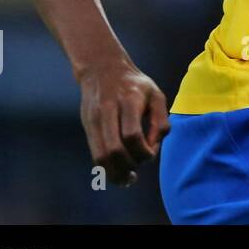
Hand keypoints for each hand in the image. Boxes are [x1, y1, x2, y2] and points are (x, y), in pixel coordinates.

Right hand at [77, 57, 169, 186]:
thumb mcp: (156, 95)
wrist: (102, 68)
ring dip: (114, 173)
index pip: (132, 135)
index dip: (143, 151)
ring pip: (100, 156)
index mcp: (129, 100)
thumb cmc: (136, 85)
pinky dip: (106, 168)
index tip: (151, 153)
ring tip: (126, 179)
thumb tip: (153, 146)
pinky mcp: (87, 126)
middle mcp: (108, 110)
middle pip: (114, 149)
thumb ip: (160, 121)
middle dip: (128, 167)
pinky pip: (94, 153)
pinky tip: (116, 171)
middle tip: (137, 172)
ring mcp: (94, 119)